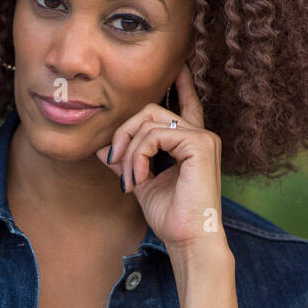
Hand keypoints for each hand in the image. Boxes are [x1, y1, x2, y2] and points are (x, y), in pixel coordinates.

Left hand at [94, 62, 228, 256]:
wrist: (189, 241)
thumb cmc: (171, 218)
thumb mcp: (142, 183)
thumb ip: (127, 161)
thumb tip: (105, 148)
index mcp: (191, 144)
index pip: (185, 106)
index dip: (181, 85)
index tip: (179, 66)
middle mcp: (201, 136)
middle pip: (151, 110)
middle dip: (125, 132)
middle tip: (115, 161)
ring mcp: (202, 138)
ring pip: (149, 121)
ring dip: (129, 150)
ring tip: (129, 180)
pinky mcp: (200, 145)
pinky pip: (155, 134)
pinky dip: (139, 155)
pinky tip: (139, 178)